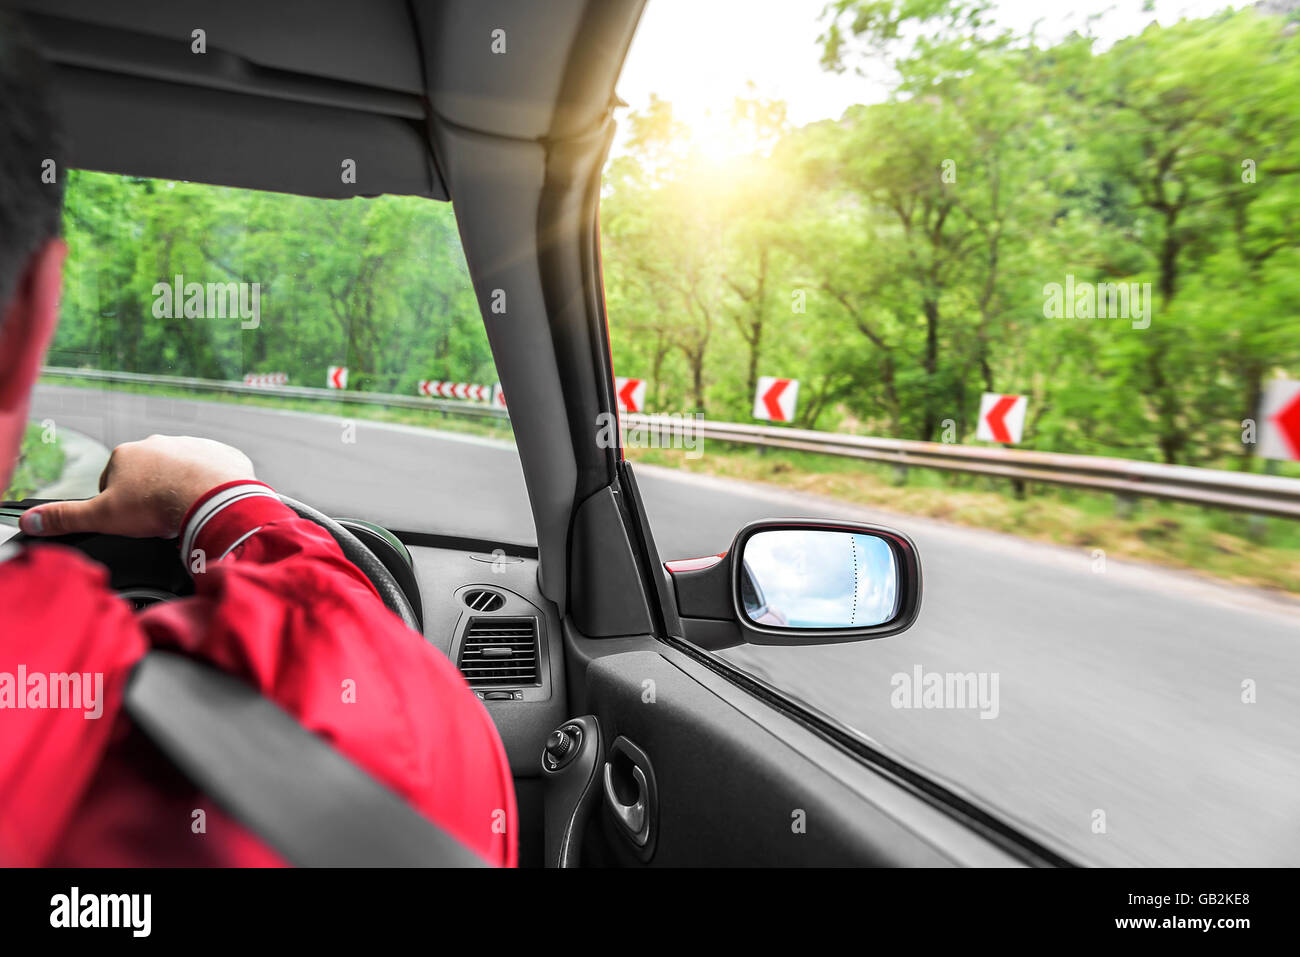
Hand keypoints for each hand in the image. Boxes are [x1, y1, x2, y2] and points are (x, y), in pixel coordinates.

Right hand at [19, 435, 256, 538]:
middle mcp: (159, 443)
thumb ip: (66, 518)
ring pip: (181, 473)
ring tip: (185, 513)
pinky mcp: (220, 454)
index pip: (112, 480)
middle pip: (147, 475)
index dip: (119, 504)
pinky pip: (213, 472)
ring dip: (180, 490)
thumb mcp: (102, 516)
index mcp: (126, 454)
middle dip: (151, 496)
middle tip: (159, 519)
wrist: (213, 498)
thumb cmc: (157, 505)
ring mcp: (192, 446)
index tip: (132, 519)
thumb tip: (32, 520)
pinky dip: (210, 487)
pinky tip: (209, 503)